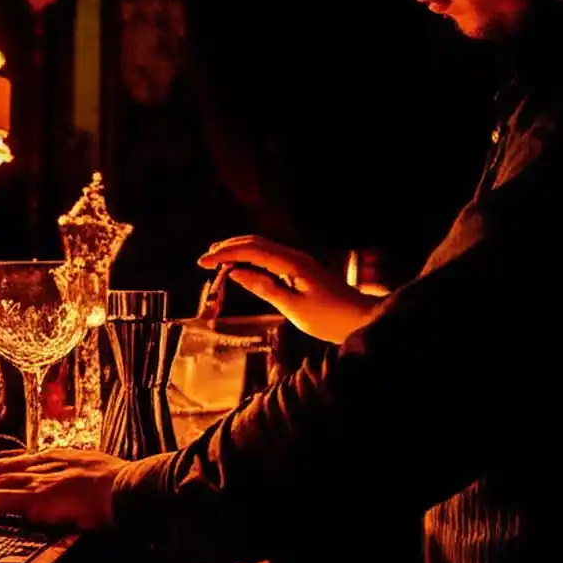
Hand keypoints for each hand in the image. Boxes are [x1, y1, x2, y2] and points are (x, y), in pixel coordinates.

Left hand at [0, 449, 126, 530]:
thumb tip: (87, 490)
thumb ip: (87, 477)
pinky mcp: (40, 497)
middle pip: (4, 467)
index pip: (24, 460)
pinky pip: (3, 499)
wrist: (131, 489)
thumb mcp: (102, 473)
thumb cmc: (125, 486)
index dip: (4, 471)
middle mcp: (48, 463)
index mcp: (62, 456)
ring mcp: (43, 479)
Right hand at [198, 235, 381, 343]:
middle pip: (255, 242)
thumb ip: (263, 288)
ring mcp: (298, 262)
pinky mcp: (300, 270)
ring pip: (262, 247)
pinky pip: (270, 257)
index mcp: (291, 263)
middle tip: (205, 258)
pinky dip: (251, 258)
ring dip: (238, 250)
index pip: (251, 251)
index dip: (224, 254)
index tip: (202, 262)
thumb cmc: (329, 317)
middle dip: (228, 247)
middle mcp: (294, 257)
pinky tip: (241, 267)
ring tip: (217, 259)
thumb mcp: (293, 307)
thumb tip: (236, 273)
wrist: (361, 319)